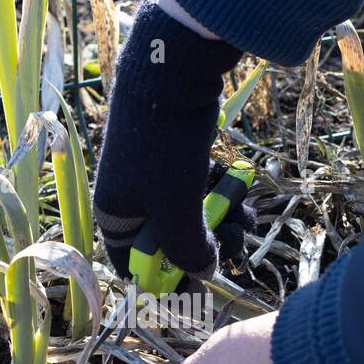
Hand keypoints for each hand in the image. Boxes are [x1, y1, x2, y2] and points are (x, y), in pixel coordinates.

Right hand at [92, 0, 253, 279]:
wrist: (170, 73)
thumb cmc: (164, 147)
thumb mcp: (177, 210)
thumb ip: (189, 250)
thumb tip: (204, 273)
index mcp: (117, 218)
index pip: (136, 267)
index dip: (167, 282)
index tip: (199, 289)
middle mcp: (132, 201)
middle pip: (171, 244)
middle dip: (206, 248)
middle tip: (233, 247)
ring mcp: (155, 178)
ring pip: (192, 217)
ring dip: (223, 225)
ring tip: (246, 220)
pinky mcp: (177, 158)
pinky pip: (201, 192)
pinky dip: (223, 199)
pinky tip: (243, 195)